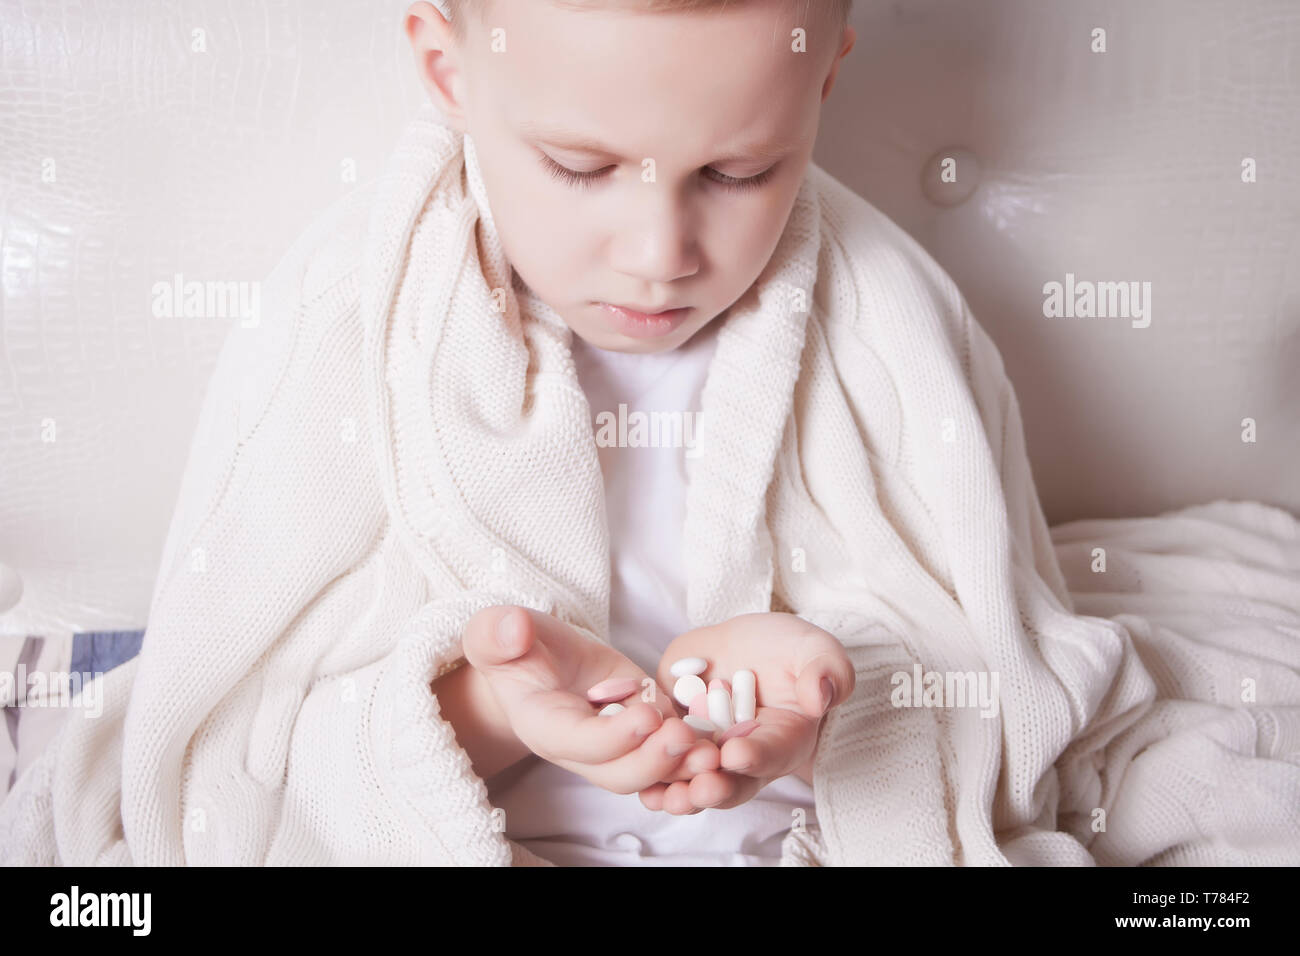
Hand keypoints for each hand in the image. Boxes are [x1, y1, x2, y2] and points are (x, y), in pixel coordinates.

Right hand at [462, 605, 715, 793]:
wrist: (534, 662)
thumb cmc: (513, 645)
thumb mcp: (494, 632)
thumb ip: (497, 633)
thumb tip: (512, 628)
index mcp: (544, 725)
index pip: (577, 742)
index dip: (612, 736)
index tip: (645, 716)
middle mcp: (582, 748)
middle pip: (619, 772)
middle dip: (654, 761)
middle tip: (687, 738)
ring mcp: (616, 745)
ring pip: (651, 772)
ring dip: (683, 769)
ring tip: (715, 752)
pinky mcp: (644, 731)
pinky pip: (671, 753)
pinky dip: (698, 753)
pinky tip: (730, 741)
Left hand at [639, 611, 854, 814]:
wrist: (743, 644)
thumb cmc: (787, 650)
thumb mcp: (813, 649)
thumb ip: (825, 671)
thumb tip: (821, 696)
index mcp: (783, 739)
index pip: (772, 754)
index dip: (756, 757)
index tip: (738, 753)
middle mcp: (745, 757)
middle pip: (732, 783)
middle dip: (715, 788)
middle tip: (701, 786)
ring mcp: (708, 752)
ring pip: (693, 783)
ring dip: (680, 793)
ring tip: (667, 795)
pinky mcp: (675, 740)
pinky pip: (660, 764)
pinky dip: (649, 775)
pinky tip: (639, 779)